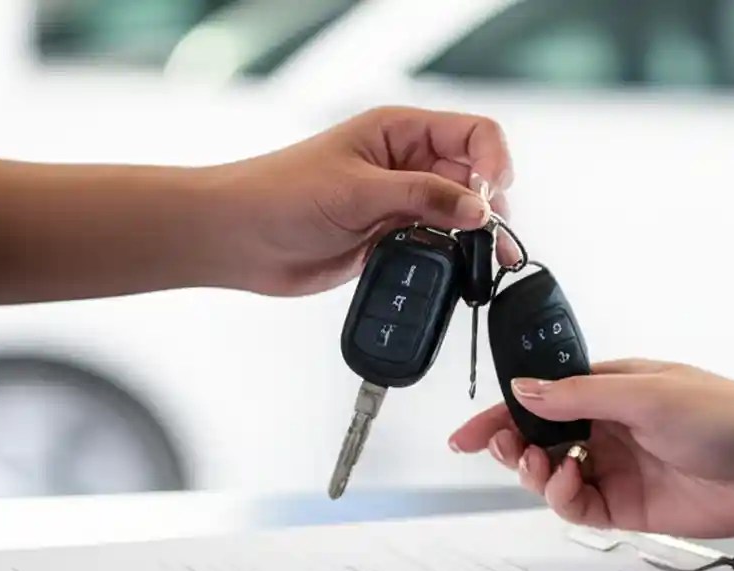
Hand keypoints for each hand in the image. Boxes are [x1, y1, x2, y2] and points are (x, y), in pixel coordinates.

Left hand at [211, 106, 514, 295]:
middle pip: (473, 179)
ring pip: (458, 218)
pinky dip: (450, 260)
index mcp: (399, 132)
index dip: (494, 162)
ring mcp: (398, 203)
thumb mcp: (357, 190)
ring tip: (485, 265)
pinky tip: (456, 275)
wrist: (239, 239)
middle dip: (489, 209)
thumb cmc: (280, 194)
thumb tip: (478, 209)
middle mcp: (405, 164)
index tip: (491, 198)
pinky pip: (435, 247)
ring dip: (474, 239)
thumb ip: (422, 197)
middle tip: (494, 243)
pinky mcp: (389, 239)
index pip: (474, 134)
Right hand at [449, 359, 733, 538]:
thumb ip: (577, 397)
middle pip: (537, 437)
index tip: (465, 435)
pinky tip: (566, 487)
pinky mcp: (627, 506)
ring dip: (532, 471)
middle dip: (509, 444)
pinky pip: (576, 505)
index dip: (499, 414)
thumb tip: (523, 390)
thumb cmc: (731, 416)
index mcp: (610, 388)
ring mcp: (616, 467)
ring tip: (539, 466)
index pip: (540, 398)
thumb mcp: (646, 394)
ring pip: (549, 474)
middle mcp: (608, 427)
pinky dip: (560, 498)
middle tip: (503, 448)